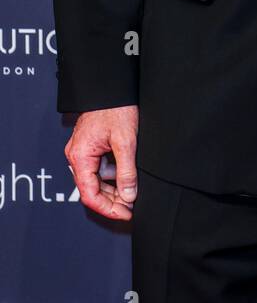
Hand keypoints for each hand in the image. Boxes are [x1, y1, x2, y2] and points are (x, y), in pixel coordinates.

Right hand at [64, 106, 139, 221]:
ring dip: (113, 189)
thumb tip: (128, 196)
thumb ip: (126, 171)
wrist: (112, 87)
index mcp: (80, 156)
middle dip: (112, 201)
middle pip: (92, 189)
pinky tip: (127, 179)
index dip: (107, 209)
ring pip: (96, 180)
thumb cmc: (116, 108)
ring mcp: (82, 152)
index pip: (89, 194)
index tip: (125, 214)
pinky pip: (99, 168)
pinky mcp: (90, 147)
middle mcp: (77, 156)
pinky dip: (112, 176)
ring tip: (133, 194)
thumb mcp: (126, 141)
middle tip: (132, 208)